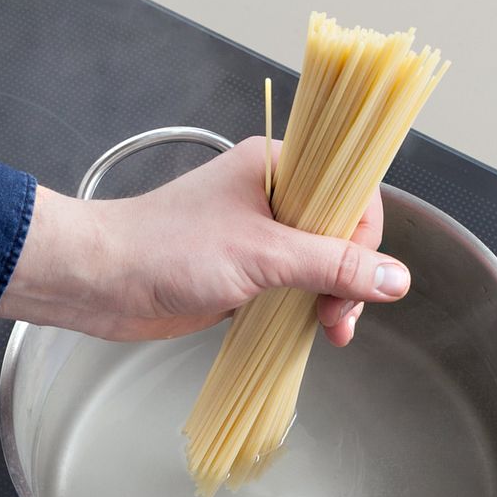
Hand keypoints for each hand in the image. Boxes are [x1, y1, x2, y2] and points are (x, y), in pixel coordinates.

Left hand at [0, 136, 409, 345]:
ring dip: (330, 299)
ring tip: (330, 330)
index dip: (366, 240)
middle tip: (340, 316)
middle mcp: (271, 195)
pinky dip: (304, 309)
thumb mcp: (264, 256)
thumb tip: (395, 278)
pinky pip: (292, 287)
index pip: (351, 193)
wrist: (101, 281)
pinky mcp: (243, 271)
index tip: (363, 280)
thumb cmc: (166, 250)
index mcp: (278, 166)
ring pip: (317, 264)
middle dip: (349, 278)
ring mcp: (256, 235)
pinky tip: (309, 330)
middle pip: (339, 233)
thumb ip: (333, 266)